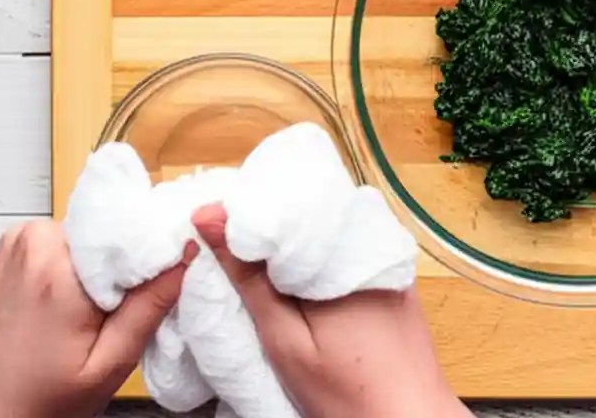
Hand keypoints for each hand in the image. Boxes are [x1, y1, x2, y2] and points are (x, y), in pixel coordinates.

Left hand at [0, 219, 193, 417]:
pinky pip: (66, 244)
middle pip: (112, 233)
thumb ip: (150, 306)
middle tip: (124, 314)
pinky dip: (79, 269)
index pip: (134, 230)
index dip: (160, 253)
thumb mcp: (107, 365)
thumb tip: (189, 253)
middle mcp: (32, 242)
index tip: (172, 279)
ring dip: (103, 269)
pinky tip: (73, 309)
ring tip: (94, 316)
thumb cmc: (29, 401)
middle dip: (128, 267)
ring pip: (91, 238)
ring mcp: (16, 242)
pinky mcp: (11, 249)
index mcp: (57, 269)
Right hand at [191, 204, 472, 417]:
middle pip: (304, 211)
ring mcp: (386, 250)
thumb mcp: (286, 339)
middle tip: (222, 245)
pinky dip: (315, 252)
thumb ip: (250, 279)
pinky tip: (293, 275)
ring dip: (288, 238)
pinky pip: (344, 242)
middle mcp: (372, 237)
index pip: (282, 205)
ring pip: (323, 225)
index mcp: (344, 248)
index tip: (203, 223)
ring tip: (252, 261)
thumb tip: (210, 218)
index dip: (240, 213)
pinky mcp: (391, 267)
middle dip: (263, 224)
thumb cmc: (350, 391)